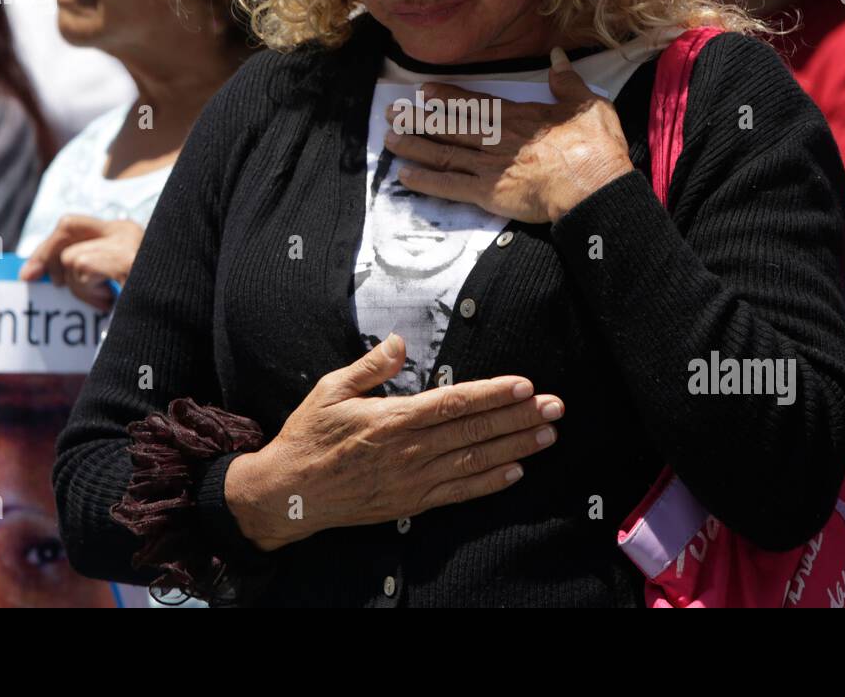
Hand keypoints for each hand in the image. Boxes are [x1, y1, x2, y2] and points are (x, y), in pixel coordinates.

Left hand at [18, 215, 144, 310]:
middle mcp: (127, 230)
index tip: (30, 274)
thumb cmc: (147, 308)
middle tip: (52, 284)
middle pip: (66, 226)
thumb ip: (88, 270)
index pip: (73, 224)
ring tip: (106, 301)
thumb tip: (42, 273)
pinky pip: (83, 268)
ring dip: (80, 289)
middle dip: (47, 255)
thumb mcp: (114, 284)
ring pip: (72, 258)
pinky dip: (89, 292)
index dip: (46, 247)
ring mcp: (129, 244)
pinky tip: (111, 301)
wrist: (183, 314)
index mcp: (126, 232)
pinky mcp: (128, 261)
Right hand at [223, 334, 564, 550]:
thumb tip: (399, 342)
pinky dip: (489, 483)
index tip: (524, 385)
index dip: (493, 394)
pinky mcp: (412, 503)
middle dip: (518, 418)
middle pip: (475, 432)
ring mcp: (414, 480)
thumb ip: (370, 366)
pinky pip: (459, 492)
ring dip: (514, 447)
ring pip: (475, 461)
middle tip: (554, 406)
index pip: (454, 403)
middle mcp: (410, 451)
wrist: (290, 494)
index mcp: (393, 419)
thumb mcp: (331, 389)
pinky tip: (516, 472)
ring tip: (547, 435)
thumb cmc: (309, 437)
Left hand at [387, 49, 634, 223]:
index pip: (473, 103)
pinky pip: (449, 186)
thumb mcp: (586, 103)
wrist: (594, 186)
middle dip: (418, 119)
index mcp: (516, 116)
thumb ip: (565, 80)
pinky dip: (425, 181)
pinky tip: (404, 176)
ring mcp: (489, 166)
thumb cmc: (595, 146)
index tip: (422, 92)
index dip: (445, 97)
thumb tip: (557, 56)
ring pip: (443, 152)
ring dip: (414, 145)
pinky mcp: (488, 194)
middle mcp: (495, 137)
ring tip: (390, 139)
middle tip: (392, 113)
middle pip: (449, 126)